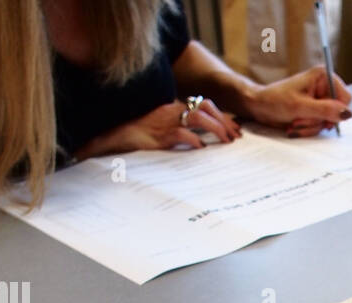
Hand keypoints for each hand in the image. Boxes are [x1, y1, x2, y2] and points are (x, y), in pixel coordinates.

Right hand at [75, 99, 240, 159]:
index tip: (234, 129)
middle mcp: (173, 111)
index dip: (222, 116)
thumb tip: (203, 141)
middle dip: (223, 121)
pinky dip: (194, 140)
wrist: (117, 136)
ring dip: (214, 128)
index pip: (204, 105)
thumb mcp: (164, 127)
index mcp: (175, 108)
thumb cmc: (141, 134)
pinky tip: (202, 148)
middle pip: (205, 107)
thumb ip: (182, 129)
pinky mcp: (160, 136)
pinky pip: (181, 134)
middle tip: (234, 136)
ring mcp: (166, 122)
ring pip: (196, 117)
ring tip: (224, 141)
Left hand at [241, 67, 351, 136]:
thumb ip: (325, 110)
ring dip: (310, 126)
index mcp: (323, 76)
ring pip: (327, 121)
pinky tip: (294, 125)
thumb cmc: (274, 100)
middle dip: (318, 120)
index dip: (337, 110)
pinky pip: (319, 125)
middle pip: (336, 111)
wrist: (259, 107)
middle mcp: (323, 87)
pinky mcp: (313, 111)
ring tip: (294, 122)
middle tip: (301, 119)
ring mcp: (318, 101)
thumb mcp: (300, 106)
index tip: (324, 118)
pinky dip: (307, 129)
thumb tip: (347, 113)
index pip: (345, 96)